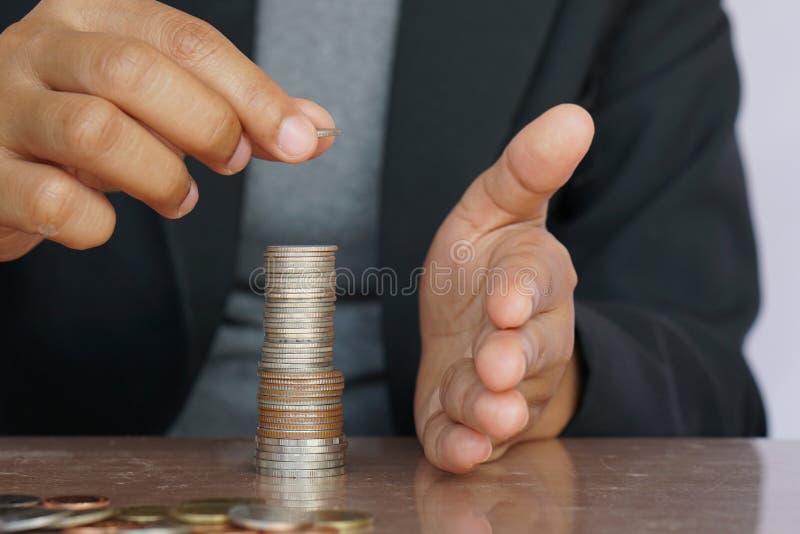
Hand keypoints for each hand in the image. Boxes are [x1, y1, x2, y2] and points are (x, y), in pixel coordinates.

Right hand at [0, 0, 335, 260]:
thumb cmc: (87, 125)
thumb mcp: (160, 104)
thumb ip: (235, 111)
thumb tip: (314, 130)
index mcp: (93, 15)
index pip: (186, 39)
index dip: (254, 94)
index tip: (300, 139)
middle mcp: (41, 48)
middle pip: (138, 73)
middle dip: (206, 126)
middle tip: (229, 162)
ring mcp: (2, 107)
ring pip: (97, 132)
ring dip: (161, 177)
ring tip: (178, 197)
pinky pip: (56, 202)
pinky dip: (98, 223)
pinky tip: (103, 221)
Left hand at [415, 104, 593, 472]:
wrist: (476, 334)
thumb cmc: (483, 269)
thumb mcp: (496, 209)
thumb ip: (525, 171)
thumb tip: (574, 115)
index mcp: (530, 279)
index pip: (535, 282)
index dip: (524, 292)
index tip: (508, 301)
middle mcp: (526, 337)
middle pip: (527, 350)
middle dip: (513, 358)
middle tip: (496, 364)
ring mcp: (501, 386)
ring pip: (500, 402)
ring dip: (489, 411)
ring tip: (485, 416)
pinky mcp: (468, 420)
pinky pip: (468, 439)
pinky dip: (462, 448)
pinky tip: (459, 450)